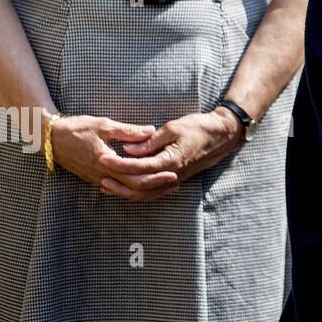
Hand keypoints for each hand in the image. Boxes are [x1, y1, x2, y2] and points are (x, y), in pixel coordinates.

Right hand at [49, 115, 177, 198]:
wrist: (50, 138)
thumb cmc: (78, 128)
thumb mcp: (104, 125)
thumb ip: (128, 131)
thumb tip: (151, 131)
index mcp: (106, 162)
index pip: (135, 176)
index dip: (155, 177)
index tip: (173, 174)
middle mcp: (102, 175)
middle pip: (133, 188)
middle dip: (155, 186)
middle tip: (175, 182)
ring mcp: (97, 179)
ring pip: (125, 191)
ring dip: (145, 189)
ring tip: (164, 185)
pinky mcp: (94, 178)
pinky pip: (116, 188)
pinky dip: (132, 188)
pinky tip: (144, 183)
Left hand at [98, 108, 244, 200]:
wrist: (222, 136)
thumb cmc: (199, 127)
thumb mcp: (173, 128)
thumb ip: (150, 141)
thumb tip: (128, 148)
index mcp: (170, 161)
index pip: (139, 167)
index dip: (119, 163)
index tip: (103, 158)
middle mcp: (172, 174)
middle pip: (140, 187)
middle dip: (118, 183)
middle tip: (100, 177)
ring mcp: (175, 179)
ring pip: (147, 193)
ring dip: (126, 191)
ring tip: (107, 186)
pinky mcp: (177, 178)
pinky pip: (155, 192)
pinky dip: (139, 192)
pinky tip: (128, 188)